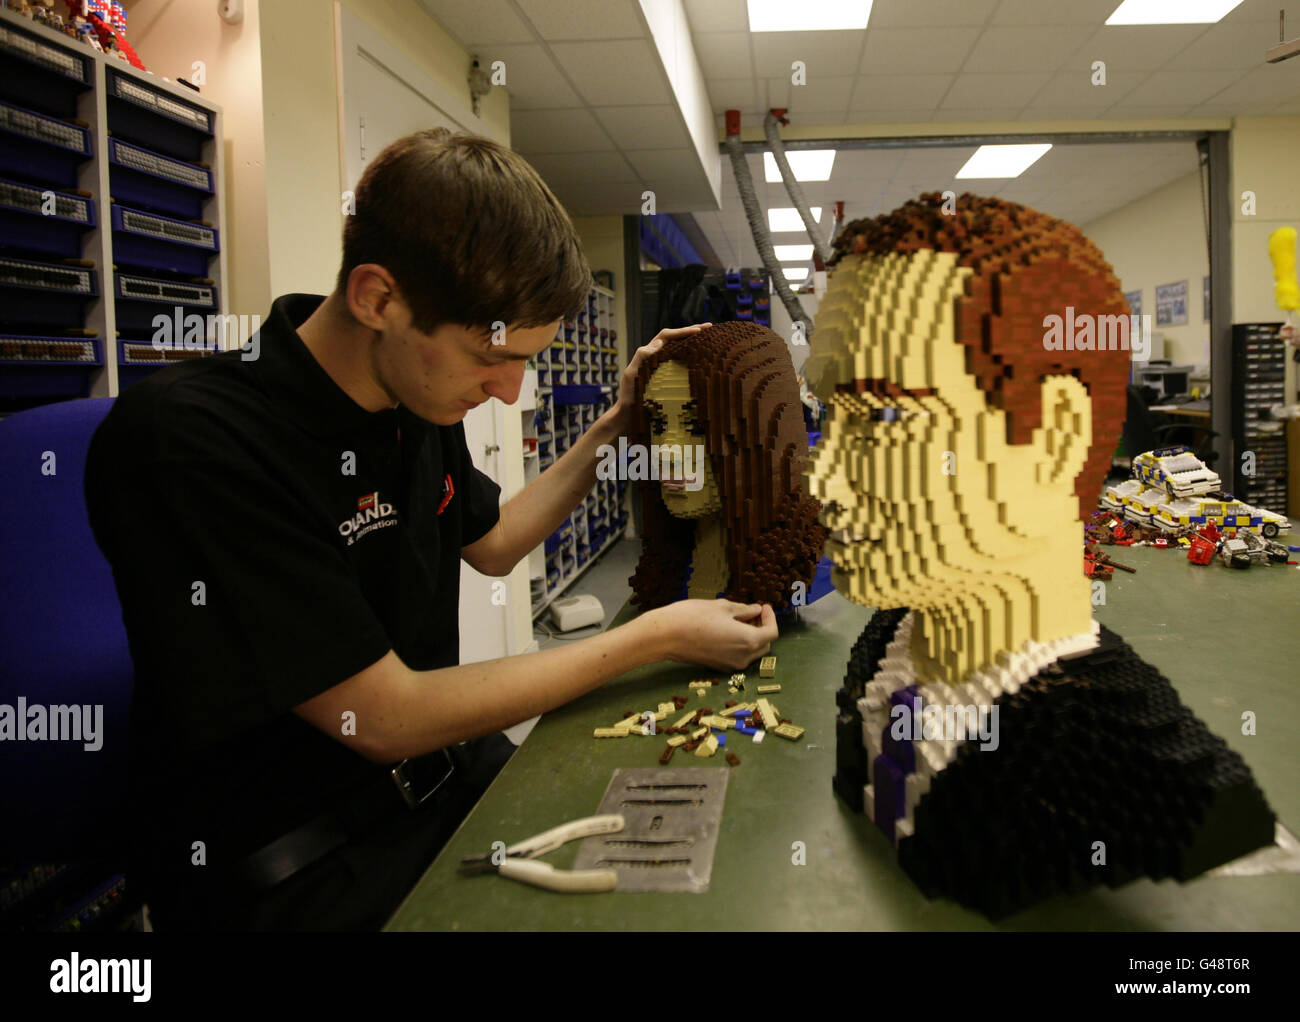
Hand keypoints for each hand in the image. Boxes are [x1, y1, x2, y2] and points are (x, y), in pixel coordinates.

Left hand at [602, 324, 712, 437]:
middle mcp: (657, 357)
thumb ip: (641, 357)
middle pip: (675, 339)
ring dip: (694, 342)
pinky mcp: (668, 379)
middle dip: (692, 331)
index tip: (699, 330)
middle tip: (710, 327)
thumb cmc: (629, 397)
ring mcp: (663, 368)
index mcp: (649, 354)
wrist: (629, 415)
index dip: (682, 331)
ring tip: (710, 338)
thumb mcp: (631, 375)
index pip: (667, 336)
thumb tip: (658, 342)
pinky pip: (681, 364)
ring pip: (680, 349)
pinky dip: (693, 358)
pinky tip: (704, 360)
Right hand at [644, 599, 776, 670]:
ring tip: (740, 619)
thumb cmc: (693, 617)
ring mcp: (730, 665)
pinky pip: (738, 657)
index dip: (771, 617)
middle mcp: (743, 657)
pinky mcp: (718, 667)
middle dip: (762, 627)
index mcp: (748, 640)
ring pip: (752, 653)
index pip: (772, 632)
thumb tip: (756, 610)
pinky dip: (740, 645)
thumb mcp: (722, 607)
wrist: (665, 636)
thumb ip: (743, 610)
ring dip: (752, 637)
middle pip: (764, 644)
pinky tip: (728, 630)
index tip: (763, 605)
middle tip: (753, 611)